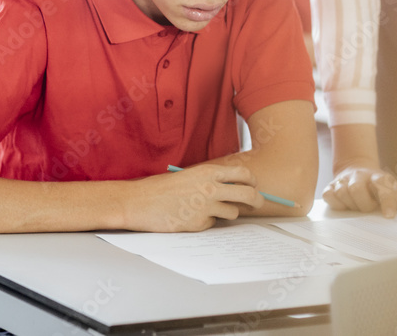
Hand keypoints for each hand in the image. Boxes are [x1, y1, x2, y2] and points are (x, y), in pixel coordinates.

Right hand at [123, 164, 264, 231]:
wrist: (138, 202)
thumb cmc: (160, 189)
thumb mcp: (189, 177)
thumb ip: (210, 180)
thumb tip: (233, 187)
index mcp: (208, 172)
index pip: (244, 173)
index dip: (252, 181)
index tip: (254, 186)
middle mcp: (211, 188)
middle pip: (248, 195)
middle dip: (257, 201)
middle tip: (258, 204)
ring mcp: (206, 207)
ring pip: (232, 213)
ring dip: (226, 213)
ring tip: (206, 209)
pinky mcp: (199, 224)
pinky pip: (212, 224)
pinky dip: (205, 222)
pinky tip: (189, 217)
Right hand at [323, 165, 396, 217]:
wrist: (359, 172)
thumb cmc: (378, 189)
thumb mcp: (392, 191)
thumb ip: (394, 200)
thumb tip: (389, 214)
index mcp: (377, 177)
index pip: (382, 185)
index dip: (386, 201)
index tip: (388, 215)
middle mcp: (358, 175)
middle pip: (356, 189)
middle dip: (363, 205)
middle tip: (368, 209)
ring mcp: (343, 180)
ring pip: (341, 192)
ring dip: (350, 205)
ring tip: (357, 206)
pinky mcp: (330, 186)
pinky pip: (328, 196)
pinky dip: (336, 203)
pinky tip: (344, 205)